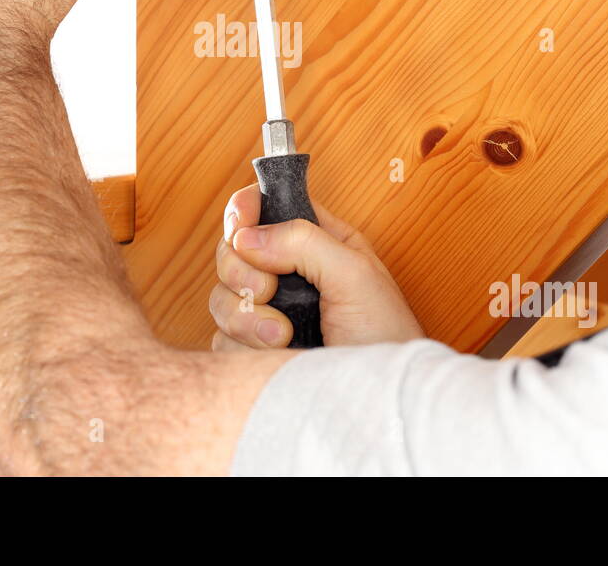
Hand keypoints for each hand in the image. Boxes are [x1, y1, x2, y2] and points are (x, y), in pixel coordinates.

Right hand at [210, 184, 423, 348]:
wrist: (378, 400)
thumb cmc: (385, 336)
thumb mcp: (355, 275)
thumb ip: (303, 242)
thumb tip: (247, 236)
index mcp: (317, 240)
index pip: (267, 207)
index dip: (244, 210)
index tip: (240, 226)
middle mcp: (288, 272)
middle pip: (232, 250)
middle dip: (242, 271)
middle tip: (270, 290)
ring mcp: (269, 311)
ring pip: (222, 295)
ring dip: (246, 314)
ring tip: (282, 333)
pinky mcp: (255, 347)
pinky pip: (222, 335)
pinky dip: (244, 343)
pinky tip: (278, 351)